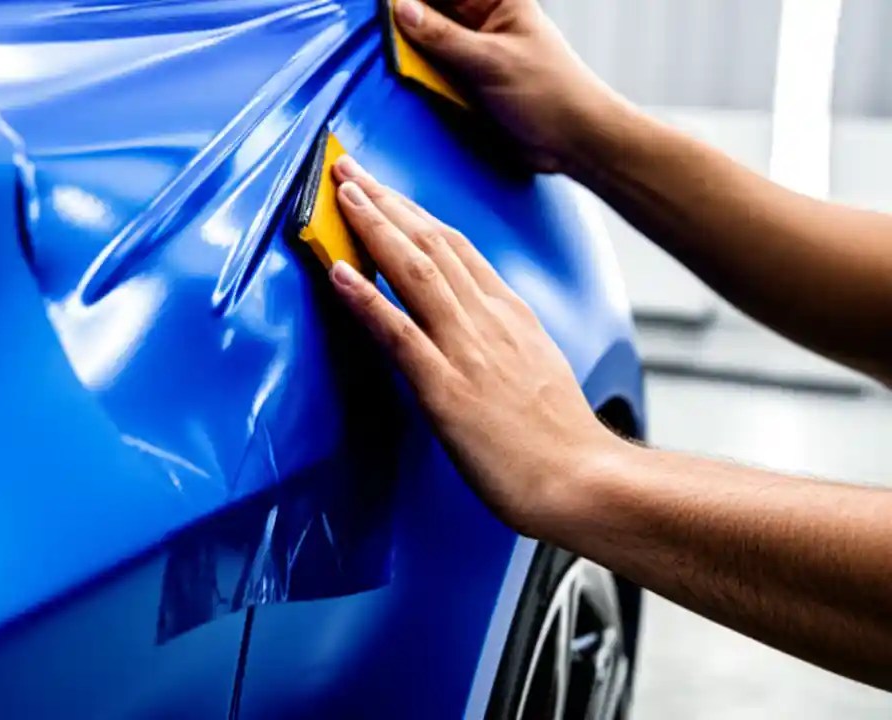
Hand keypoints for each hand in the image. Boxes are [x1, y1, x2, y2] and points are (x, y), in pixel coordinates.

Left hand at [328, 155, 622, 533]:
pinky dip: (366, 299)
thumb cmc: (559, 438)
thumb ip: (504, 334)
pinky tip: (339, 272)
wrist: (585, 481)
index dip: (414, 211)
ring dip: (374, 227)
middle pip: (432, 243)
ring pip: (415, 272)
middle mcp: (487, 321)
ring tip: (341, 194)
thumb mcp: (537, 366)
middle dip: (387, 200)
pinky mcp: (446, 390)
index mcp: (509, 314)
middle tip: (348, 166)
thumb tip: (477, 317)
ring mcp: (467, 352)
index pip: (456, 245)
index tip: (385, 186)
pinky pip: (399, 334)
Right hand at [394, 0, 625, 173]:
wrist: (572, 141)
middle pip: (433, 8)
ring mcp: (473, 50)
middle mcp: (483, 20)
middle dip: (406, 14)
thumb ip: (442, 37)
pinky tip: (394, 66)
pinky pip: (432, 67)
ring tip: (379, 43)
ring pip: (427, 37)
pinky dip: (415, 68)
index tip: (385, 6)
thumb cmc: (548, 91)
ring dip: (406, 42)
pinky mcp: (466, 79)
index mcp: (498, 0)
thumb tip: (401, 10)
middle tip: (374, 22)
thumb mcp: (491, 60)